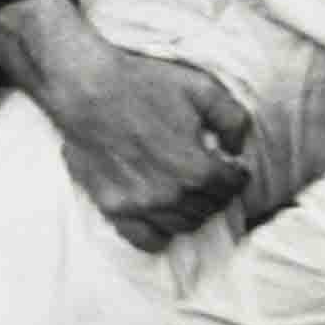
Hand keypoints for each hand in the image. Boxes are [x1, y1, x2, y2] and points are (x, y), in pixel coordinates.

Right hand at [0, 2, 249, 250]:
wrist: (86, 89)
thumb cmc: (142, 84)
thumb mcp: (201, 88)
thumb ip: (232, 119)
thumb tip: (238, 148)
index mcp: (196, 168)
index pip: (231, 187)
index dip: (237, 176)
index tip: (234, 170)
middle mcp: (171, 195)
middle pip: (208, 208)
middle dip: (216, 194)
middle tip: (211, 181)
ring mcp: (140, 205)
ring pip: (182, 226)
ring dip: (191, 212)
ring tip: (189, 195)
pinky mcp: (114, 208)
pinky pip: (146, 240)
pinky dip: (160, 234)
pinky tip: (163, 218)